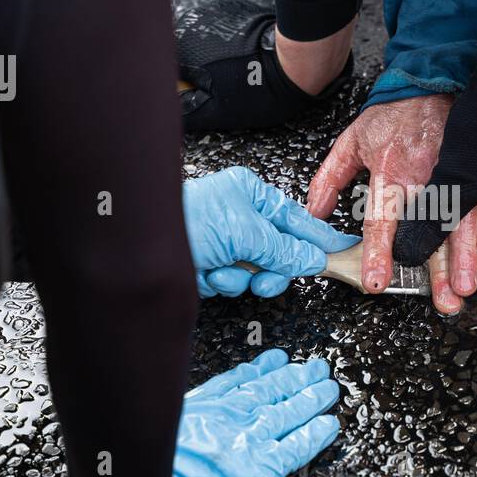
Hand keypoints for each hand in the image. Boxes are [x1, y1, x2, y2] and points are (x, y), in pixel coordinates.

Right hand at [60, 349, 340, 476]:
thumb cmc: (141, 476)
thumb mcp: (155, 433)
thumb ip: (179, 419)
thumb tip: (193, 416)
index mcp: (202, 408)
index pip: (238, 384)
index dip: (260, 370)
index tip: (276, 359)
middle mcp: (228, 419)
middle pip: (269, 391)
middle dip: (294, 378)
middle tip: (316, 367)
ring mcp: (248, 439)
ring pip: (287, 411)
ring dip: (310, 397)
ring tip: (327, 384)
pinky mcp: (263, 466)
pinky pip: (297, 445)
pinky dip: (314, 434)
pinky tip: (329, 424)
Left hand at [183, 166, 357, 297]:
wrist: (136, 249)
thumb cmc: (183, 222)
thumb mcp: (246, 232)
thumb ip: (284, 248)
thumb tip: (312, 258)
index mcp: (249, 193)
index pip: (296, 218)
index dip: (319, 237)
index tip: (340, 250)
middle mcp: (238, 215)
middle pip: (280, 249)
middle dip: (273, 266)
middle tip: (270, 273)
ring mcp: (225, 242)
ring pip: (259, 271)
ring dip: (245, 276)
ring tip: (229, 270)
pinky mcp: (211, 266)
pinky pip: (235, 282)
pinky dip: (224, 282)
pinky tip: (210, 274)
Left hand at [306, 96, 476, 313]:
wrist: (428, 84)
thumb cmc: (391, 116)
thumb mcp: (351, 142)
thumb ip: (330, 179)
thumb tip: (315, 211)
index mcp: (391, 170)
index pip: (382, 220)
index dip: (378, 253)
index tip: (376, 280)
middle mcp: (424, 176)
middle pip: (428, 231)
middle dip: (437, 270)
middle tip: (443, 298)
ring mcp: (452, 174)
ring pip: (458, 224)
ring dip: (462, 258)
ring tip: (464, 285)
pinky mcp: (470, 171)